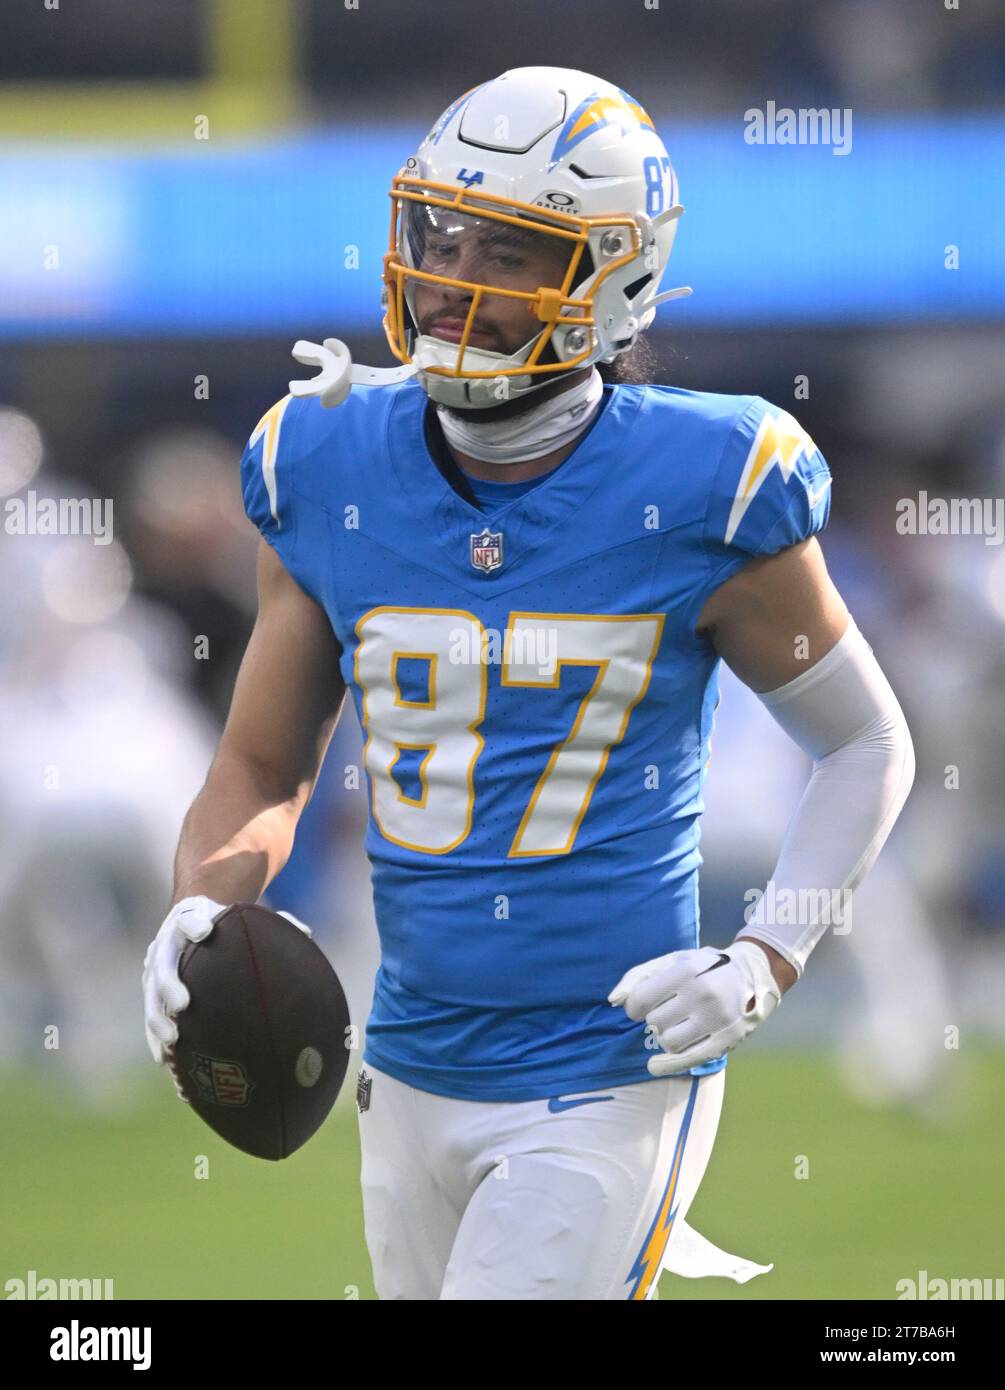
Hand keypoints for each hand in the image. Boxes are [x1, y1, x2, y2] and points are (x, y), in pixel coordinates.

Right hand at [142, 900, 313, 1070]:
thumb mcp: (243, 915)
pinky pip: (153, 1017)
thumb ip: (273, 922)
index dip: (194, 924)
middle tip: (184, 1004)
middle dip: (170, 984)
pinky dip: (156, 1039)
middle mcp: (165, 946)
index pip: (189, 919)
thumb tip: (307, 934)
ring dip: (158, 1019)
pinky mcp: (153, 992)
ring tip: (172, 1041)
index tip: (204, 931)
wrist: (188, 918)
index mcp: (188, 921)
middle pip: (162, 964)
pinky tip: (166, 1061)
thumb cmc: (224, 921)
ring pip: (151, 997)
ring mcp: (154, 971)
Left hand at [607, 940, 781, 1076]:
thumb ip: (639, 975)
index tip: (638, 1007)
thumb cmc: (703, 967)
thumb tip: (613, 1000)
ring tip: (675, 1025)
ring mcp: (717, 1018)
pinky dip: (667, 1065)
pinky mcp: (727, 1039)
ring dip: (665, 1036)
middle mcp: (702, 993)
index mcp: (686, 970)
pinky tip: (653, 1066)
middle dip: (654, 1019)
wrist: (752, 973)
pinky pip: (689, 1059)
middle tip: (666, 1012)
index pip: (641, 999)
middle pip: (655, 1022)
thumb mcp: (673, 960)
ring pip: (669, 1042)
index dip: (633, 1007)